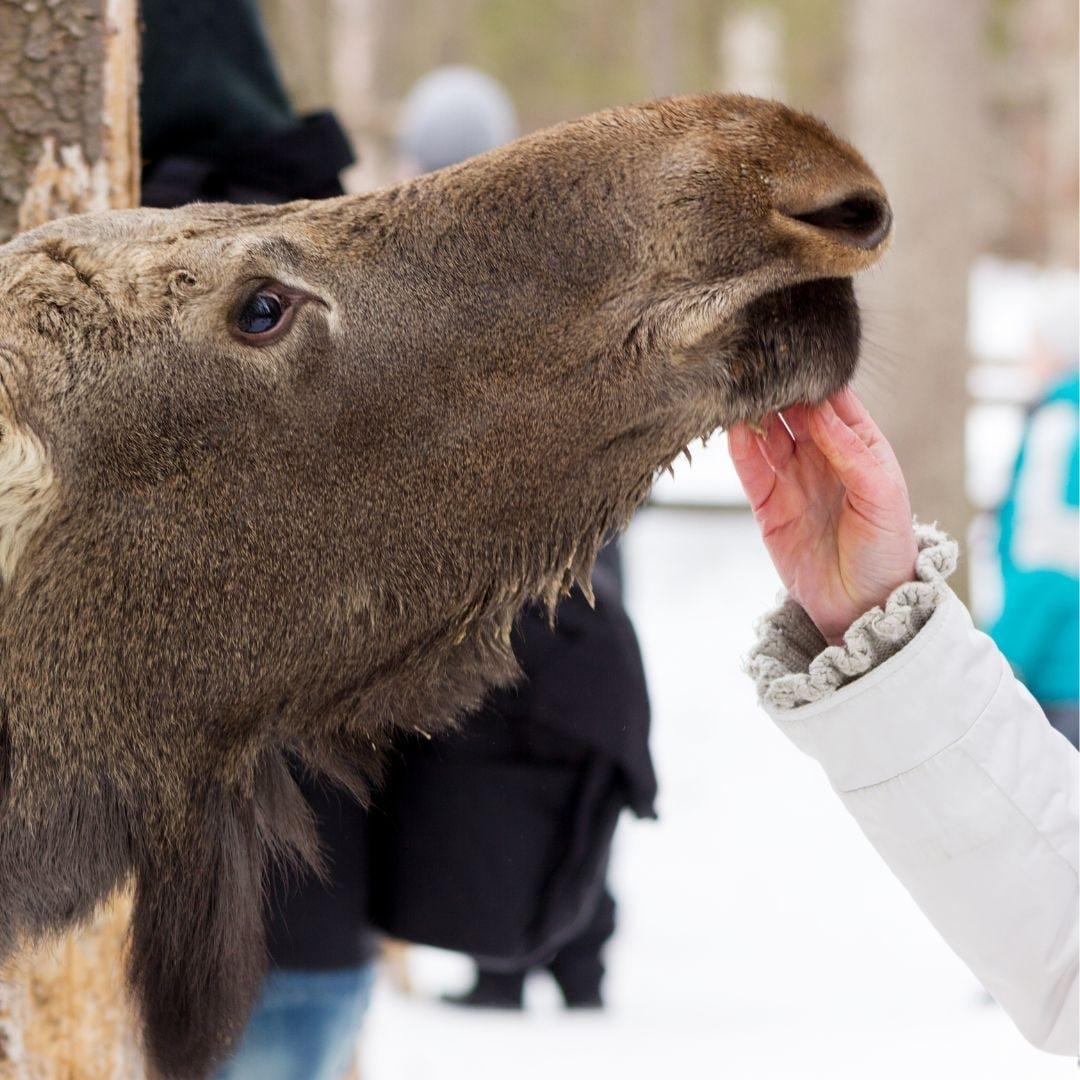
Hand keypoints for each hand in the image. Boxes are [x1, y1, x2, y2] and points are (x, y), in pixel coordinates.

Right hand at [728, 388, 917, 644]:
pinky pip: (751, 470)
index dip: (814, 378)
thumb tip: (818, 408)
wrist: (863, 609)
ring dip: (753, 414)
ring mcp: (793, 480)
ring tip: (737, 390)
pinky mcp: (768, 506)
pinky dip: (740, 449)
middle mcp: (823, 457)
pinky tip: (731, 428)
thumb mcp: (882, 496)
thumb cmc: (888, 551)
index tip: (795, 356)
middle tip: (757, 366)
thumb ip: (850, 451)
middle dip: (777, 390)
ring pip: (767, 436)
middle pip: (794, 413)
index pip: (833, 401)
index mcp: (859, 447)